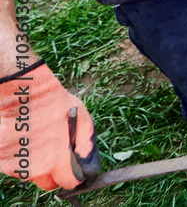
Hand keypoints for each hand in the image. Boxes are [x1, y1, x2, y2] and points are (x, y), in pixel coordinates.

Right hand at [1, 62, 100, 189]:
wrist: (27, 94)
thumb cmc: (57, 105)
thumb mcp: (84, 122)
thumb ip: (86, 147)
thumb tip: (88, 165)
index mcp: (59, 161)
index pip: (69, 183)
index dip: (72, 175)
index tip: (70, 167)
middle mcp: (37, 168)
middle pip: (47, 183)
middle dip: (51, 172)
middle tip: (52, 153)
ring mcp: (16, 165)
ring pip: (29, 173)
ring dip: (33, 162)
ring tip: (36, 138)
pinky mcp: (2, 160)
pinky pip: (12, 164)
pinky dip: (16, 155)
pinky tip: (23, 137)